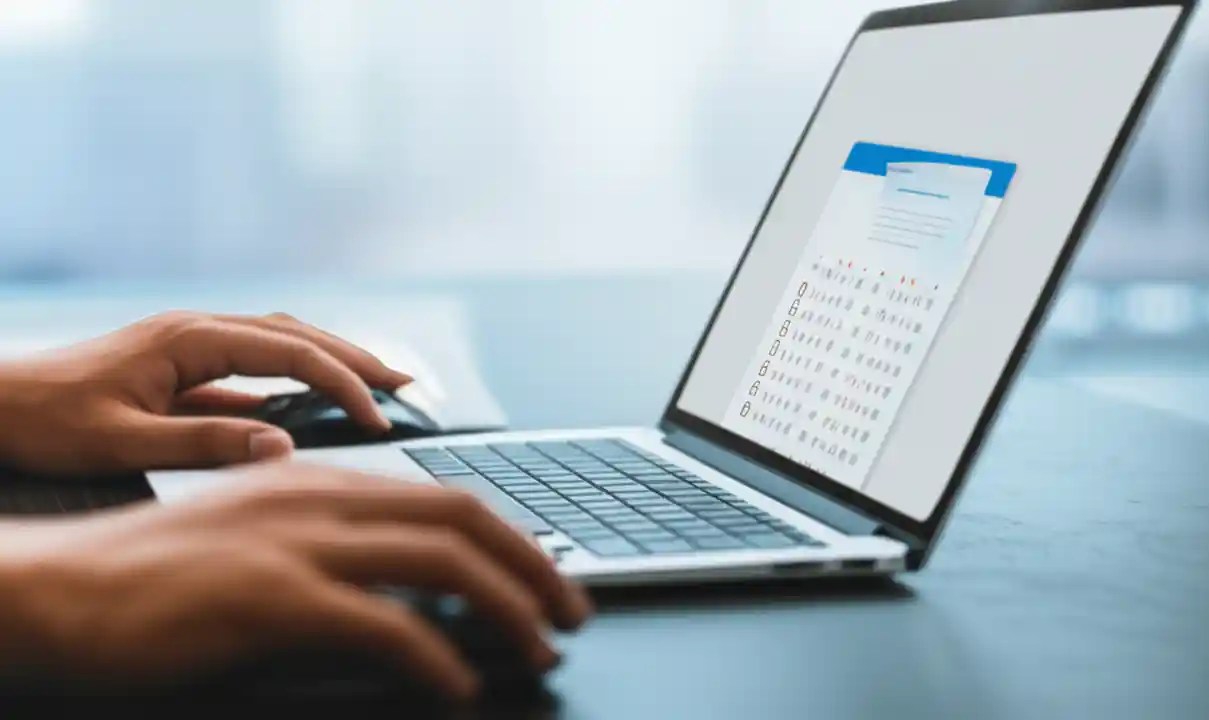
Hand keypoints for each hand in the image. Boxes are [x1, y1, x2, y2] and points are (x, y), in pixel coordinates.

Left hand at [0, 311, 411, 474]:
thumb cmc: (45, 423)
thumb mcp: (122, 442)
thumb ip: (205, 443)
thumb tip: (284, 446)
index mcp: (191, 340)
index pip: (293, 356)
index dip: (344, 385)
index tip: (380, 421)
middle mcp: (198, 330)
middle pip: (298, 335)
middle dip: (357, 357)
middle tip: (409, 385)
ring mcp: (190, 344)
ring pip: (281, 341)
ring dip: (332, 358)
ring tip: (378, 382)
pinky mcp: (182, 364)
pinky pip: (255, 363)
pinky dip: (296, 376)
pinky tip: (311, 403)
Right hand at [0, 463, 592, 697]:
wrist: (52, 594)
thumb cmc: (151, 583)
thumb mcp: (256, 550)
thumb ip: (333, 558)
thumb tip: (412, 600)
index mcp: (317, 483)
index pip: (444, 495)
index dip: (509, 535)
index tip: (546, 574)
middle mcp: (316, 498)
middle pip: (462, 517)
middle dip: (534, 564)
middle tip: (573, 610)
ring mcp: (294, 543)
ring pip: (441, 562)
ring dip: (508, 607)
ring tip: (541, 648)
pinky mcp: (269, 598)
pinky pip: (384, 626)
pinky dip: (437, 657)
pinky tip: (459, 688)